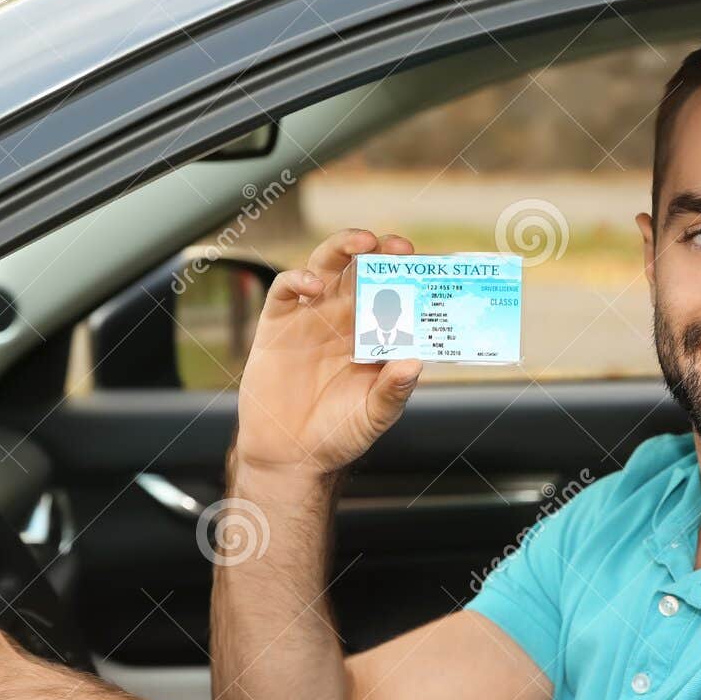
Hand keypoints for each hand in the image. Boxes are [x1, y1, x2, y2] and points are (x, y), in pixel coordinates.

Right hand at [235, 229, 422, 476]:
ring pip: (325, 265)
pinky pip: (285, 290)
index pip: (393, 291)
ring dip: (342, 247)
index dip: (407, 273)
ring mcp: (310, 317)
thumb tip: (415, 363)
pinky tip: (312, 285)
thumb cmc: (337, 434)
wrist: (290, 455)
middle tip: (396, 247)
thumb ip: (393, 392)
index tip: (423, 264)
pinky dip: (297, 278)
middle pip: (361, 268)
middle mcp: (344, 318)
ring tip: (361, 244)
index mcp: (373, 334)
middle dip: (380, 250)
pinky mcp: (277, 324)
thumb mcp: (374, 417)